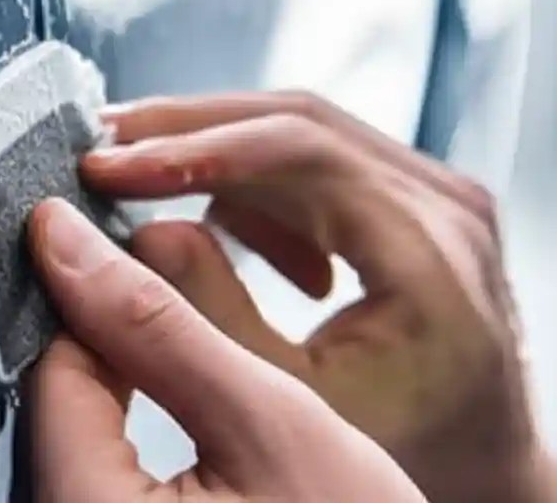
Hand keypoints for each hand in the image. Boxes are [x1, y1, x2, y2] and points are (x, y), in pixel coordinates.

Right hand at [82, 91, 553, 502]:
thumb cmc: (410, 449)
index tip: (107, 163)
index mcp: (426, 253)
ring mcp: (431, 194)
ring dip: (211, 146)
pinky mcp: (410, 198)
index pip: (296, 156)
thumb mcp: (294, 400)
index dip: (189, 150)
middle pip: (294, 122)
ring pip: (299, 129)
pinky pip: (316, 158)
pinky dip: (252, 178)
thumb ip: (211, 316)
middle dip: (185, 127)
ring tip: (134, 173)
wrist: (482, 461)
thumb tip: (138, 234)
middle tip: (101, 140)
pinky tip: (220, 227)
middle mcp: (441, 206)